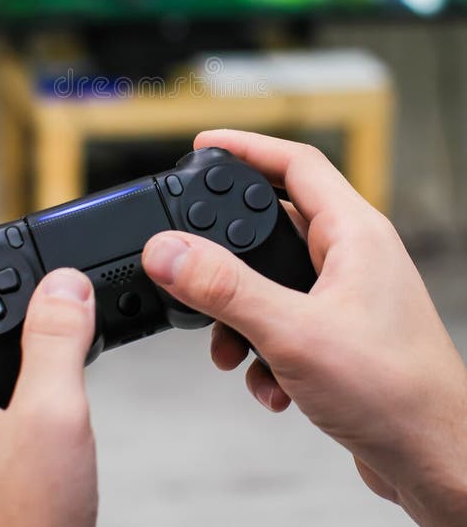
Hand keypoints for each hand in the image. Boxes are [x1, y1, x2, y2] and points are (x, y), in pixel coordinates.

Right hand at [143, 129, 466, 526]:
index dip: (247, 146)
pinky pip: (287, 320)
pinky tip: (268, 384)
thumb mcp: (293, 334)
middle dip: (230, 251)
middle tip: (192, 257)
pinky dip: (266, 347)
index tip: (203, 145)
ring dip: (243, 313)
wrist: (435, 460)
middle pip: (278, 222)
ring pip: (276, 280)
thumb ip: (225, 289)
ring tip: (230, 348)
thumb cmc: (396, 394)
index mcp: (354, 233)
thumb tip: (170, 251)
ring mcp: (349, 294)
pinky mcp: (343, 332)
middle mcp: (354, 255)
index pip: (296, 162)